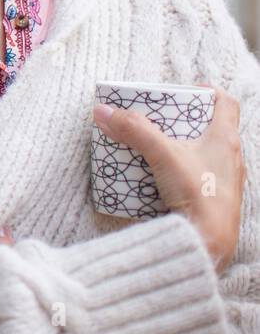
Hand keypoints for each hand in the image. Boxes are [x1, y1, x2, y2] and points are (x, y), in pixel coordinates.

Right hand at [94, 84, 243, 274]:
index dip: (208, 92)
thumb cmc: (199, 194)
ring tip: (154, 147)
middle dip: (183, 121)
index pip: (226, 104)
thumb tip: (103, 111)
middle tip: (158, 119)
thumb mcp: (163, 154)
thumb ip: (134, 130)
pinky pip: (196, 176)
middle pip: (210, 128)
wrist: (209, 242)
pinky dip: (178, 170)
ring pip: (203, 153)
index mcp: (226, 140)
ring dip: (180, 147)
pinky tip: (159, 176)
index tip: (185, 90)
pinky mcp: (212, 200)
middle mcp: (230, 158)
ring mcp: (224, 181)